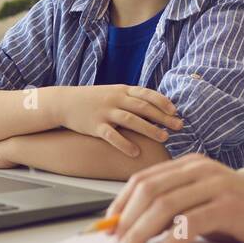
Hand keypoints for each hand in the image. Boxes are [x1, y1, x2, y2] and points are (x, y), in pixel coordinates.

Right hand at [53, 85, 184, 157]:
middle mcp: (115, 99)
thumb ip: (133, 98)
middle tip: (179, 126)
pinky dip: (124, 144)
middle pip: (143, 107)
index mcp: (122, 90)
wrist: (64, 102)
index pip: (146, 93)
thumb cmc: (94, 99)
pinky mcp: (94, 126)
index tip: (175, 111)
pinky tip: (136, 152)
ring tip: (164, 138)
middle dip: (163, 117)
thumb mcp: (114, 92)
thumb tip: (157, 107)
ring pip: (131, 120)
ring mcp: (105, 112)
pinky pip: (112, 135)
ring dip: (149, 129)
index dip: (162, 102)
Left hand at [106, 153, 243, 242]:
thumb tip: (137, 230)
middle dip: (125, 221)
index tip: (108, 228)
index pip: (144, 180)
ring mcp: (216, 186)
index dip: (121, 204)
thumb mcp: (206, 204)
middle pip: (149, 192)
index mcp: (192, 165)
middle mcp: (201, 170)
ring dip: (139, 234)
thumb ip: (177, 210)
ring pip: (164, 207)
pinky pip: (190, 223)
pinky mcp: (230, 206)